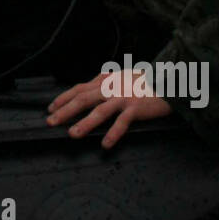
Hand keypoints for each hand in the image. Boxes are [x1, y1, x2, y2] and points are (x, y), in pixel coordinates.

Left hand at [45, 70, 171, 147]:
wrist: (167, 80)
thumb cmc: (144, 80)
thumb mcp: (121, 75)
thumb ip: (106, 79)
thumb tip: (91, 83)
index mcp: (106, 80)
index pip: (79, 88)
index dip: (63, 98)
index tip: (50, 108)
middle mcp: (111, 87)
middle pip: (83, 99)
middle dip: (65, 110)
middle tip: (51, 122)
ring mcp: (123, 97)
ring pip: (99, 111)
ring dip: (84, 123)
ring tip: (72, 134)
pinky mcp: (136, 108)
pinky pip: (122, 122)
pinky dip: (113, 133)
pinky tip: (105, 144)